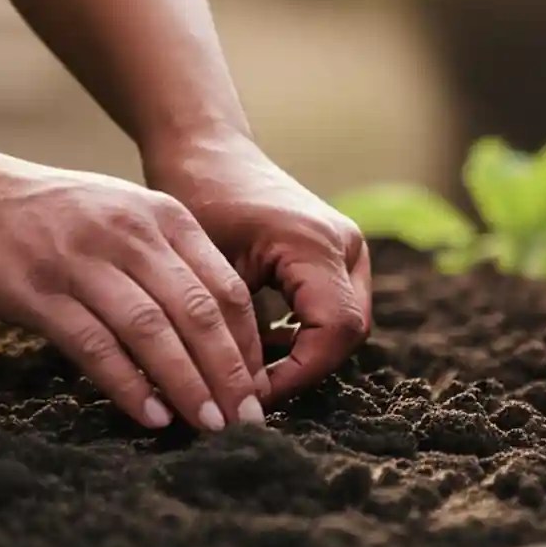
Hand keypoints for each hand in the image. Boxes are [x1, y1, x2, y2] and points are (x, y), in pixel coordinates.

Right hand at [0, 149, 265, 430]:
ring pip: (153, 331)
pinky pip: (95, 344)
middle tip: (246, 420)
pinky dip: (129, 384)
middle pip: (198, 312)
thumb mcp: (126, 220)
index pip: (226, 288)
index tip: (259, 387)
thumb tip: (214, 338)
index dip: (248, 345)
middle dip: (229, 372)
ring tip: (210, 425)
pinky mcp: (38, 288)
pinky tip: (152, 415)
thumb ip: (169, 267)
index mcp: (165, 218)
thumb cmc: (52, 217)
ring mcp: (84, 260)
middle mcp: (132, 234)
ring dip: (188, 384)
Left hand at [144, 137, 370, 400]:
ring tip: (253, 372)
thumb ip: (229, 330)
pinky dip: (305, 336)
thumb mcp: (206, 269)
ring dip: (305, 355)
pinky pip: (336, 310)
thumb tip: (234, 396)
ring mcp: (349, 249)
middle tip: (249, 392)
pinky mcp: (340, 255)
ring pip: (346, 326)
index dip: (297, 374)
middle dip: (302, 370)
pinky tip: (262, 345)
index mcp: (316, 243)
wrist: (207, 151)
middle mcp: (346, 244)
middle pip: (349, 333)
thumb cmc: (196, 198)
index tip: (249, 394)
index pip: (334, 330)